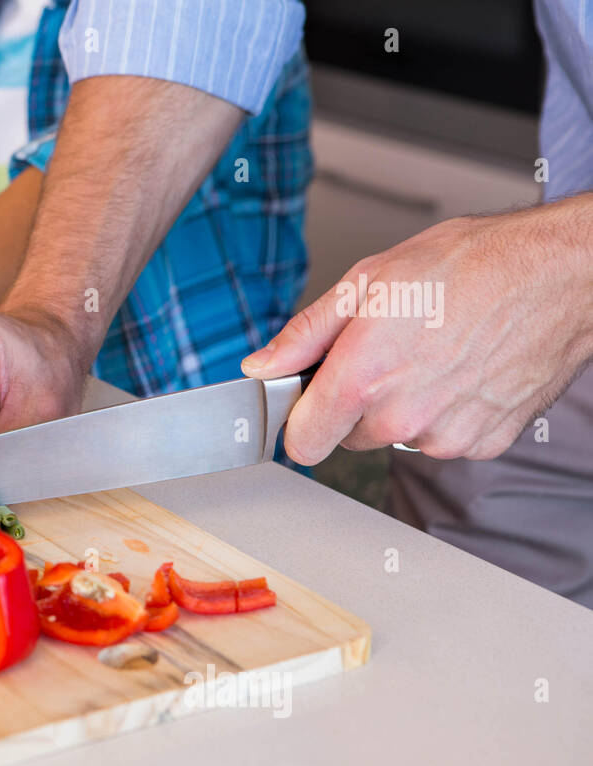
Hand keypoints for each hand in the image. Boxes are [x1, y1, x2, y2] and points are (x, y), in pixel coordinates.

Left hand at [241, 202, 592, 463]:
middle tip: (386, 352)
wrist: (557, 273)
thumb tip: (263, 366)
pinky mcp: (482, 443)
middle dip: (356, 402)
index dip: (301, 420)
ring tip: (432, 352)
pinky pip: (442, 438)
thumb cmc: (470, 266)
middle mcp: (403, 417)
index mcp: (363, 378)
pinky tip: (461, 369)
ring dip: (403, 406)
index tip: (310, 400)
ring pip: (397, 437)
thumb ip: (305, 334)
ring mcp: (445, 435)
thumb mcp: (368, 282)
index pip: (302, 444)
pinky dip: (445, 412)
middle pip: (348, 437)